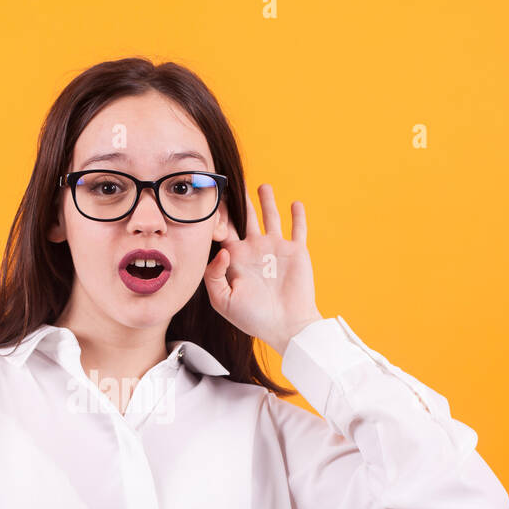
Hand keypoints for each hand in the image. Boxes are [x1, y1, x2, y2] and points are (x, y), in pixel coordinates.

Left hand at [204, 181, 323, 354]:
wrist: (285, 326)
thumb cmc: (253, 318)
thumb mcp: (222, 301)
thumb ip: (214, 275)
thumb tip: (221, 250)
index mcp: (235, 259)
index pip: (222, 231)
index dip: (216, 216)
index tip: (210, 201)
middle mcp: (254, 250)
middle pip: (244, 218)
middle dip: (239, 202)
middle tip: (231, 182)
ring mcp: (275, 249)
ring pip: (270, 217)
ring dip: (267, 201)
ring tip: (262, 186)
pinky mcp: (296, 251)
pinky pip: (298, 228)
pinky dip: (298, 215)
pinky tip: (295, 203)